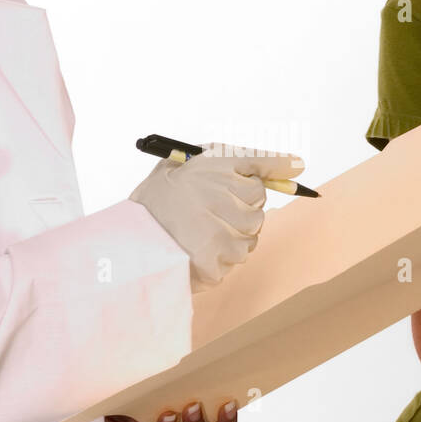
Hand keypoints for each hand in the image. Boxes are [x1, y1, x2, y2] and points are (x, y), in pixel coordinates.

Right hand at [129, 144, 304, 292]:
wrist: (124, 243)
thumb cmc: (152, 203)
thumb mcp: (178, 165)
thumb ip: (230, 161)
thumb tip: (294, 165)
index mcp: (210, 166)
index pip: (259, 163)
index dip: (276, 166)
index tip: (296, 167)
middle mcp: (221, 194)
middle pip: (258, 204)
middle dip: (241, 209)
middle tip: (212, 211)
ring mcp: (222, 230)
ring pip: (251, 235)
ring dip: (233, 236)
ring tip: (199, 233)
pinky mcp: (218, 260)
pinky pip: (236, 258)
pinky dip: (221, 258)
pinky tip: (196, 251)